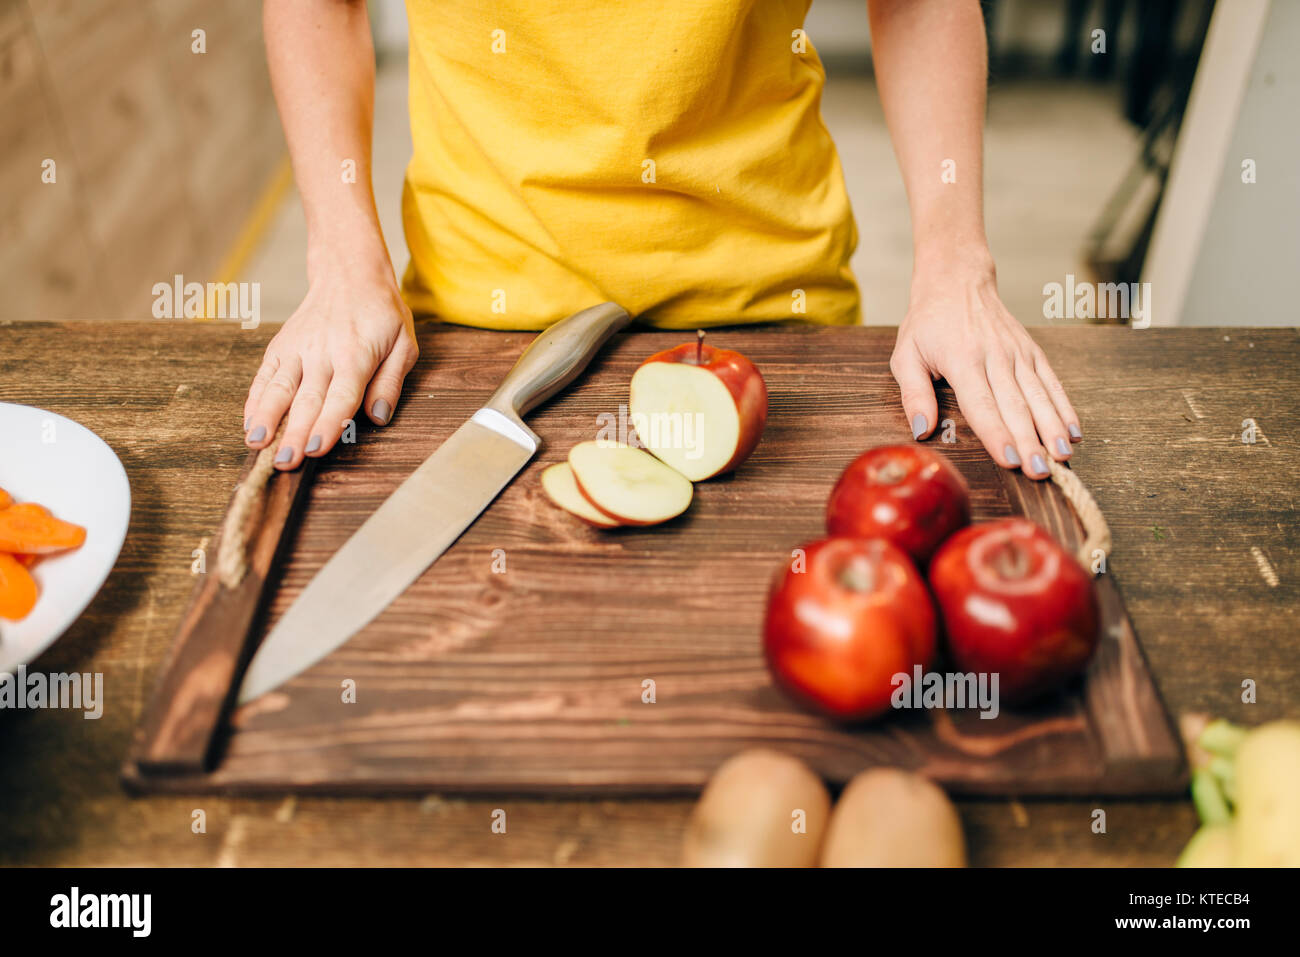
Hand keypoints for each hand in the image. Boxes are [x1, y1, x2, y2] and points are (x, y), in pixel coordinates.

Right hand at [243, 263, 417, 469]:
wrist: (348, 275)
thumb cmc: (381, 314)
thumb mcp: (403, 344)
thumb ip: (390, 382)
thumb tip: (379, 417)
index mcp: (356, 355)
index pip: (341, 396)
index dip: (328, 424)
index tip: (315, 448)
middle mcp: (322, 352)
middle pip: (307, 399)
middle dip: (294, 433)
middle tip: (285, 462)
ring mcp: (297, 349)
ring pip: (279, 388)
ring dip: (266, 419)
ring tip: (256, 446)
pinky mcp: (281, 347)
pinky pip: (265, 376)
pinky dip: (254, 400)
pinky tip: (248, 424)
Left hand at [890, 260, 1080, 478]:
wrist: (957, 282)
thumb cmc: (928, 324)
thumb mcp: (906, 355)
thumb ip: (913, 394)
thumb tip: (921, 430)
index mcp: (962, 360)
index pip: (982, 404)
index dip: (997, 434)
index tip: (1010, 459)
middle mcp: (995, 356)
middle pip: (1015, 406)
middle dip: (1029, 441)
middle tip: (1040, 471)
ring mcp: (1017, 353)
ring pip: (1039, 396)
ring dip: (1052, 428)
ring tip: (1062, 457)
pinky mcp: (1031, 351)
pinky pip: (1051, 382)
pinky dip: (1064, 407)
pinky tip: (1074, 432)